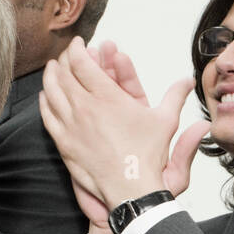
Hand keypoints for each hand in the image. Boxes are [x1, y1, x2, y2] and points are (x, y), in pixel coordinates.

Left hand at [39, 38, 203, 206]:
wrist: (131, 189)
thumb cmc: (147, 157)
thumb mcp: (166, 122)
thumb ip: (175, 97)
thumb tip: (188, 82)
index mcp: (107, 97)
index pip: (82, 63)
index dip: (77, 49)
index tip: (79, 44)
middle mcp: (84, 108)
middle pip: (63, 73)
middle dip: (64, 59)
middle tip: (67, 54)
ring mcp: (71, 126)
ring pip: (51, 92)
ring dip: (51, 76)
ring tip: (53, 68)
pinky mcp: (63, 143)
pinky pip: (47, 115)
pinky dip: (45, 101)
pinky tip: (46, 96)